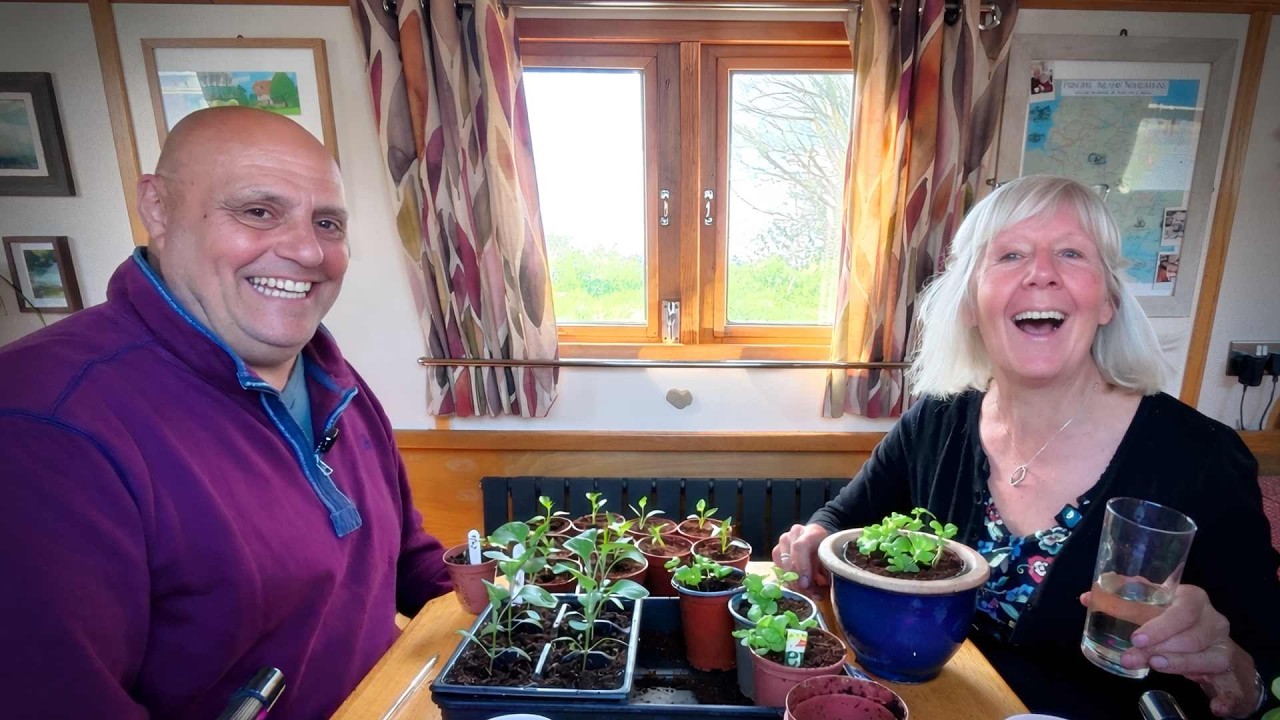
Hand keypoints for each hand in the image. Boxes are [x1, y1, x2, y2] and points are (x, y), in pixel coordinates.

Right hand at [772, 523, 830, 598]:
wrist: (819, 539)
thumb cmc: (826, 551)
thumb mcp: (829, 560)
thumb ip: (824, 574)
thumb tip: (817, 594)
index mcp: (812, 532)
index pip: (800, 547)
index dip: (801, 567)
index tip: (805, 584)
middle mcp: (796, 533)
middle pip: (788, 555)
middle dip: (795, 577)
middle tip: (802, 590)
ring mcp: (785, 539)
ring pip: (780, 559)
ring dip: (788, 577)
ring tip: (798, 588)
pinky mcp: (778, 547)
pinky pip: (776, 563)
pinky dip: (783, 575)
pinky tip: (793, 581)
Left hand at [1079, 584, 1259, 716]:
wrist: (1213, 644)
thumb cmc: (1175, 621)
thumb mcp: (1154, 608)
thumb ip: (1124, 602)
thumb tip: (1087, 598)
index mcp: (1192, 599)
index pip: (1181, 610)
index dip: (1160, 625)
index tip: (1137, 638)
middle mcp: (1213, 621)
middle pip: (1191, 635)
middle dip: (1160, 648)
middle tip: (1133, 657)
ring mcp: (1223, 646)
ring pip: (1205, 657)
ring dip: (1178, 664)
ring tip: (1153, 666)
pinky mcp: (1228, 671)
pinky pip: (1230, 686)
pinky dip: (1225, 699)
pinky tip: (1215, 708)